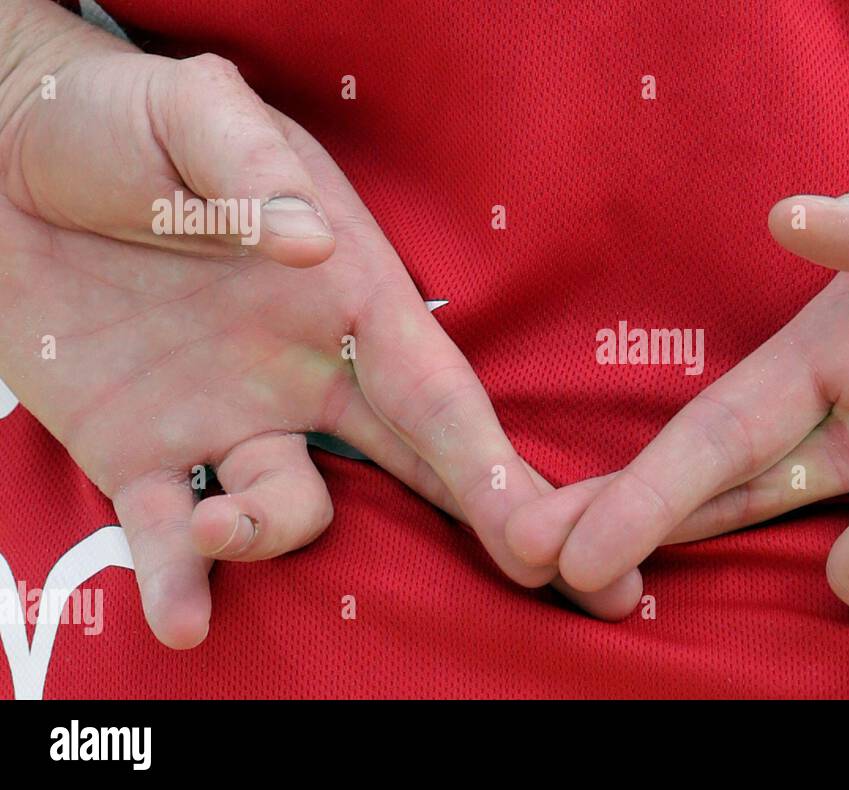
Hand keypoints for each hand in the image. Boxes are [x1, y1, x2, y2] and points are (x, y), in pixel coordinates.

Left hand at [0, 38, 638, 646]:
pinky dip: (181, 580)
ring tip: (213, 521)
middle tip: (538, 584)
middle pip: (416, 468)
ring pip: (290, 513)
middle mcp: (308, 373)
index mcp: (344, 297)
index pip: (435, 393)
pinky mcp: (144, 457)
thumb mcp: (194, 112)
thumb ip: (250, 167)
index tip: (540, 532)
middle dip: (484, 530)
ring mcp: (231, 421)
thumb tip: (310, 245)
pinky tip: (181, 615)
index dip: (493, 465)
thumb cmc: (117, 121)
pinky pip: (173, 535)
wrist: (3, 158)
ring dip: (267, 538)